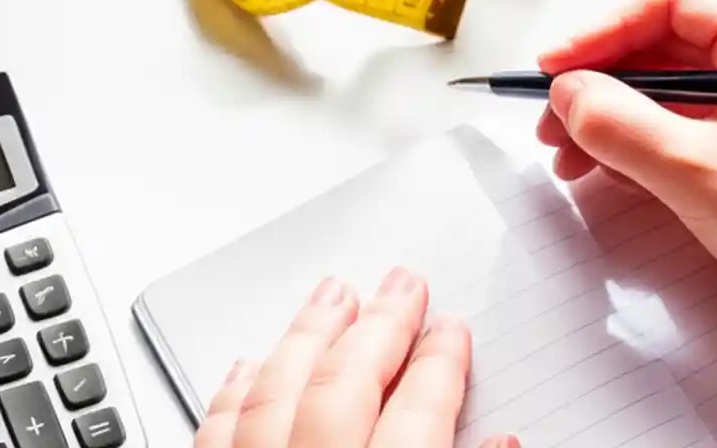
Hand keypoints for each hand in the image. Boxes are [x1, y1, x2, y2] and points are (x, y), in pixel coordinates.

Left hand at [195, 267, 517, 447]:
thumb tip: (504, 442)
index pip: (419, 418)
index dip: (441, 367)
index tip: (454, 330)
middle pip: (342, 388)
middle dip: (378, 327)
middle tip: (403, 284)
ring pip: (271, 398)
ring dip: (304, 339)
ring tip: (331, 293)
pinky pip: (213, 437)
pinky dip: (231, 397)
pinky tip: (247, 367)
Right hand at [535, 0, 716, 447]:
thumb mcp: (695, 173)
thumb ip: (619, 124)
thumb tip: (566, 92)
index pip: (669, 4)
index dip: (600, 33)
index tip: (551, 71)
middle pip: (666, 44)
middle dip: (602, 83)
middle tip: (552, 125)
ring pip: (673, 87)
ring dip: (617, 117)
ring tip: (573, 159)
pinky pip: (691, 122)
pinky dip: (646, 142)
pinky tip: (614, 172)